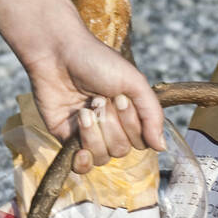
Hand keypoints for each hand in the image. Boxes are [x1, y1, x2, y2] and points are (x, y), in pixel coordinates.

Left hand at [25, 31, 166, 173]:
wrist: (56, 51)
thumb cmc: (96, 60)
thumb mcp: (134, 82)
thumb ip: (153, 115)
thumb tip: (161, 147)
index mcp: (129, 114)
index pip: (141, 141)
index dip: (132, 125)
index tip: (120, 98)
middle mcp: (111, 127)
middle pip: (122, 150)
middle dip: (111, 125)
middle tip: (98, 99)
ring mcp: (89, 134)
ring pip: (102, 157)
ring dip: (93, 133)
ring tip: (83, 109)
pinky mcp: (67, 139)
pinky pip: (81, 166)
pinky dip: (83, 161)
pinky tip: (80, 149)